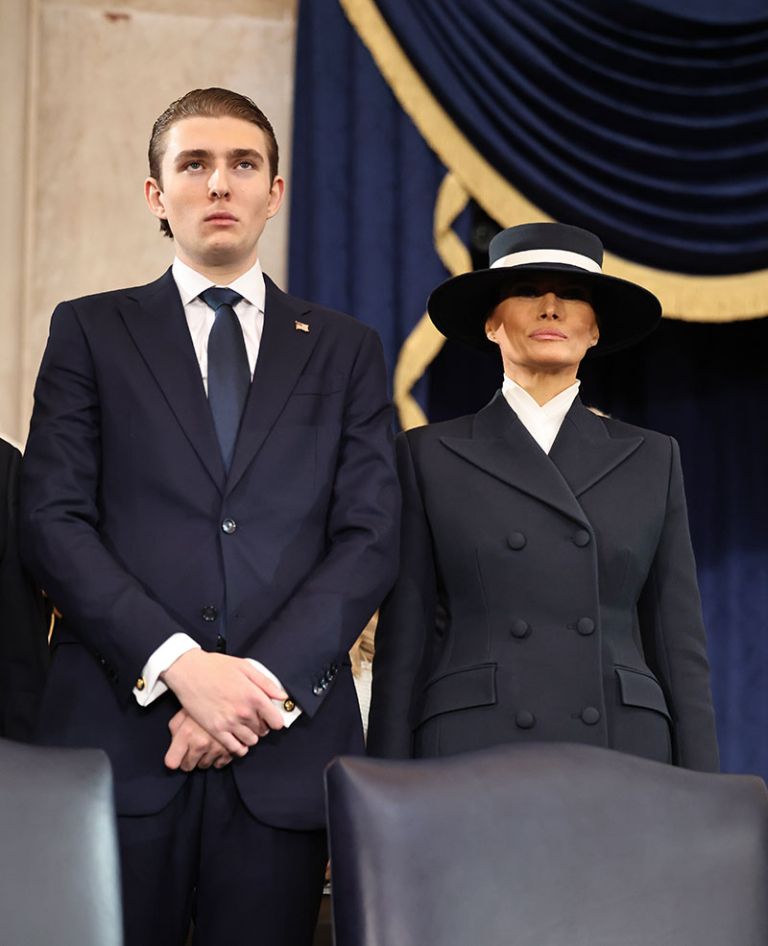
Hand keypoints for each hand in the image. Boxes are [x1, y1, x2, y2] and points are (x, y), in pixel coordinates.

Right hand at [161, 649, 287, 755]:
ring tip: (246, 727)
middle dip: (263, 726)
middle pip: (264, 730)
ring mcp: (229, 722)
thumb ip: (266, 683)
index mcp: (254, 696)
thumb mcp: (245, 667)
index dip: (275, 719)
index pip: (276, 721)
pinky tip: (238, 739)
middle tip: (256, 719)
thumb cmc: (216, 666)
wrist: (189, 671)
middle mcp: (244, 712)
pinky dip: (239, 747)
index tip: (271, 716)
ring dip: (251, 736)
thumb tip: (282, 696)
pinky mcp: (215, 729)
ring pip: (251, 740)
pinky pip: (234, 747)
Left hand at [164, 708, 233, 771]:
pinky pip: (219, 764)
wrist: (233, 697)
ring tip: (207, 743)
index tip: (177, 757)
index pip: (172, 762)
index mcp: (187, 733)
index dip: (175, 759)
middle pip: (188, 766)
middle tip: (193, 747)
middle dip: (189, 758)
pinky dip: (219, 757)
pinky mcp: (231, 750)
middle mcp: (201, 743)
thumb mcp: (185, 711)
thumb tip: (173, 743)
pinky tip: (218, 745)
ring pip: (204, 765)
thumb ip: (175, 728)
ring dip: (204, 757)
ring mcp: (216, 748)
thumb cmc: (205, 703)